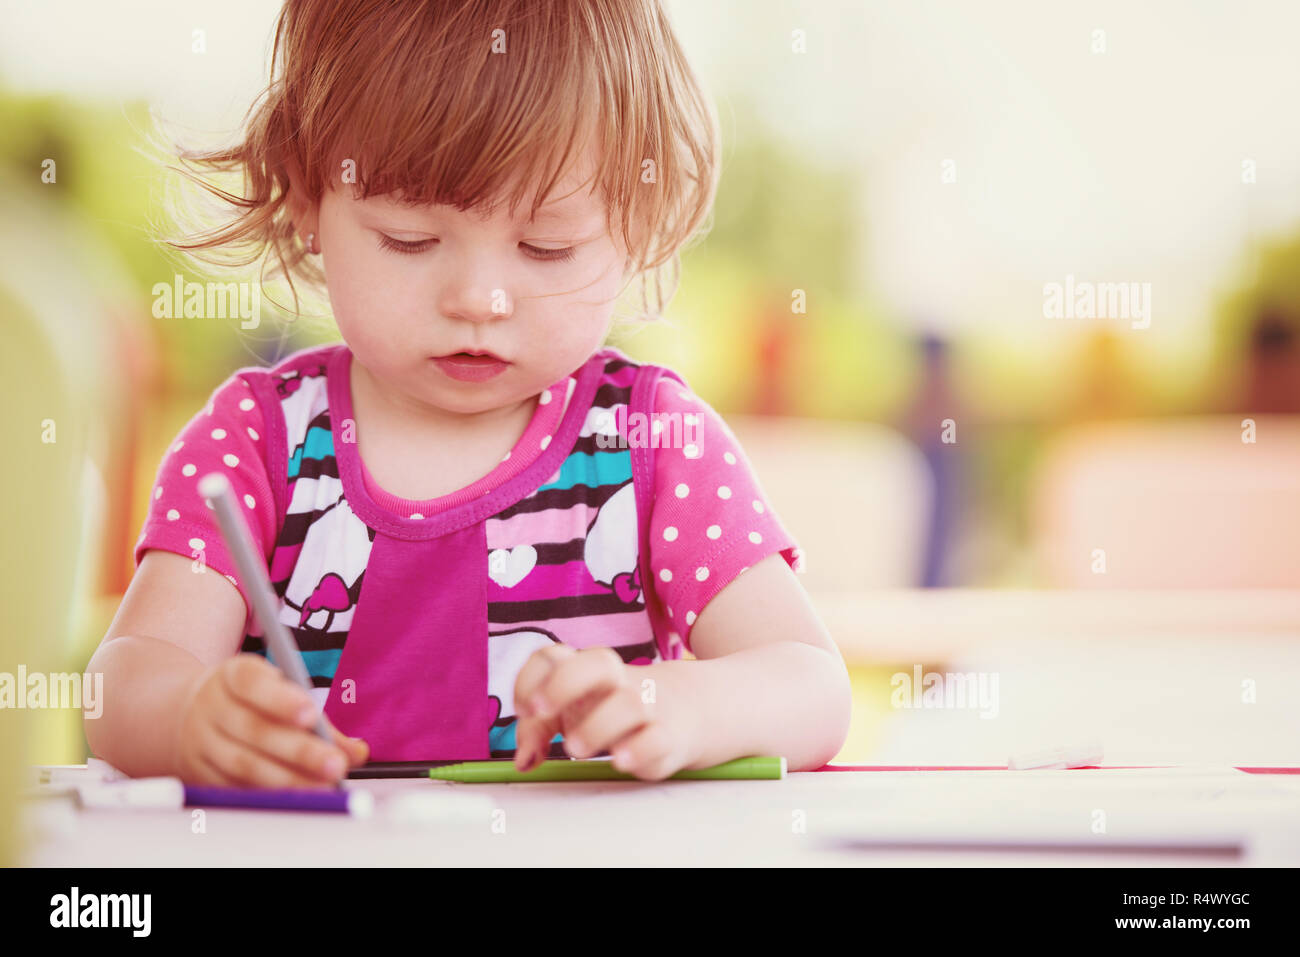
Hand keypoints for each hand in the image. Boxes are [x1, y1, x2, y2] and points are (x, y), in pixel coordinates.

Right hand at [174, 653, 368, 787]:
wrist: (185, 716)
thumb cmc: (250, 703)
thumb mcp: (278, 693)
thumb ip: (319, 720)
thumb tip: (357, 752)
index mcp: (233, 675)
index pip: (251, 682)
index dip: (280, 699)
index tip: (310, 713)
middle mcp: (212, 706)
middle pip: (254, 730)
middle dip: (299, 751)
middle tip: (335, 765)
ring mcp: (201, 741)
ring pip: (243, 764)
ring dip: (287, 779)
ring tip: (324, 787)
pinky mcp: (198, 773)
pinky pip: (234, 787)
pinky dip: (266, 794)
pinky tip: (296, 798)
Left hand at [512, 645, 696, 781]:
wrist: (683, 711)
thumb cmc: (608, 710)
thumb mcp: (568, 711)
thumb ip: (537, 730)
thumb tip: (523, 759)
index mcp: (586, 668)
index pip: (554, 656)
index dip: (529, 679)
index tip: (524, 709)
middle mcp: (616, 680)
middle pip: (597, 662)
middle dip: (563, 683)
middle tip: (540, 710)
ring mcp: (645, 705)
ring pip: (627, 704)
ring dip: (596, 727)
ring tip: (574, 748)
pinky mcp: (665, 736)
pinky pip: (656, 738)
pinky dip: (637, 749)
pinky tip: (619, 760)